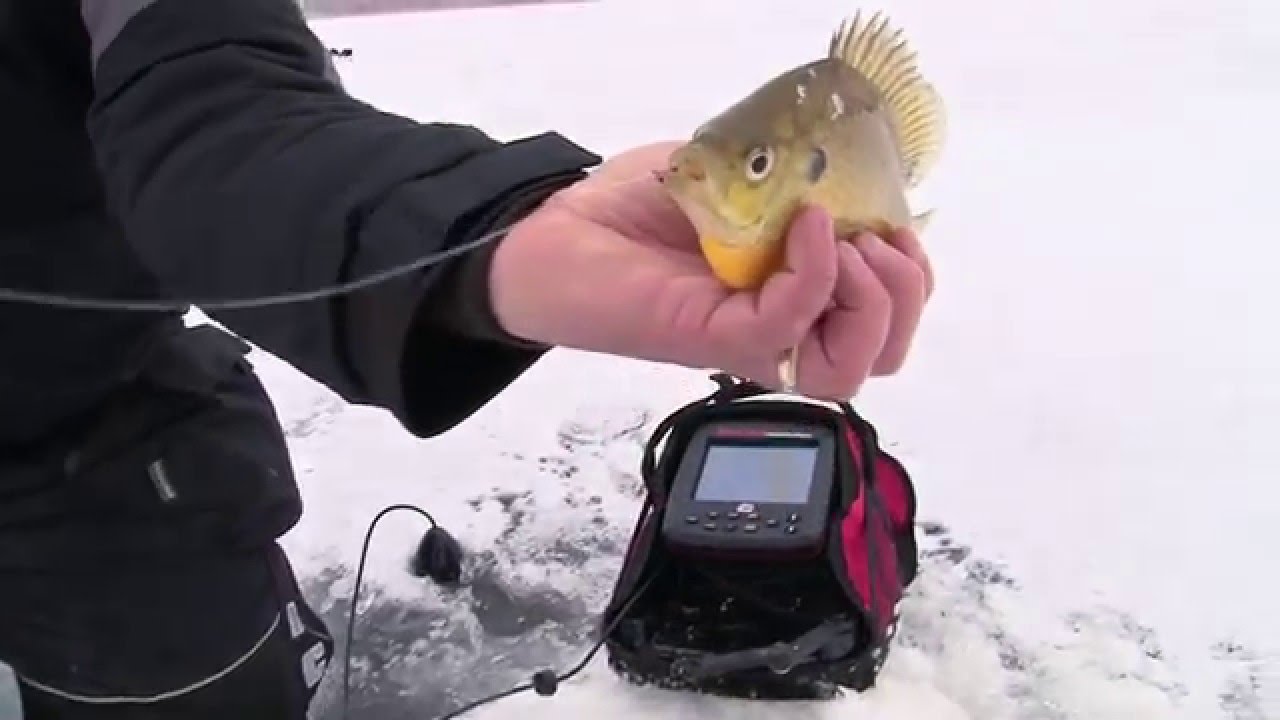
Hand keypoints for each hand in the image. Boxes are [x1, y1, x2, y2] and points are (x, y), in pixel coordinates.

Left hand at [488, 142, 933, 399]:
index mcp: (795, 296)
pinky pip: (787, 325)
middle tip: (876, 242)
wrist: (557, 230)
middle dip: (905, 297)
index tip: (889, 220)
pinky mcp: (712, 337)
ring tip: (850, 245)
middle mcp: (780, 329)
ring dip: (873, 301)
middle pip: (879, 357)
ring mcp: (747, 340)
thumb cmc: (637, 207)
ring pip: (847, 370)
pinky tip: (808, 227)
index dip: (910, 277)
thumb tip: (845, 177)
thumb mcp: (736, 178)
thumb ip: (791, 184)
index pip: (883, 319)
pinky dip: (815, 274)